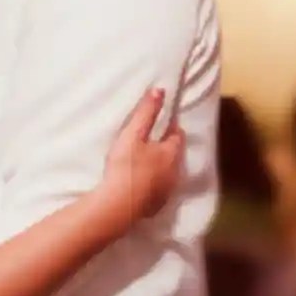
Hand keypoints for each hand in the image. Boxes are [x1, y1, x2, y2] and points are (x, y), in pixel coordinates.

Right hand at [96, 88, 184, 226]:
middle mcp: (174, 172)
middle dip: (167, 146)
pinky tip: (142, 182)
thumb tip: (161, 90)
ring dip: (161, 165)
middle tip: (153, 139)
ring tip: (146, 160)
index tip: (163, 122)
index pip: (178, 135)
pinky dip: (153, 183)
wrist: (118, 205)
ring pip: (168, 172)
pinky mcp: (156, 205)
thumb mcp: (133, 134)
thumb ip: (147, 112)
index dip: (171, 126)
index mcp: (171, 153)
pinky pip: (159, 189)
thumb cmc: (126, 165)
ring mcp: (166, 190)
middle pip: (175, 154)